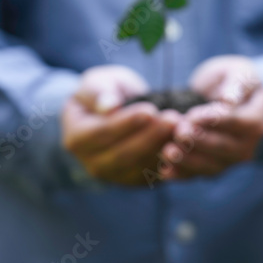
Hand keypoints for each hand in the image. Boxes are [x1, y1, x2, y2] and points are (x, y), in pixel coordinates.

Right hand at [62, 66, 178, 184]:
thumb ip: (98, 91)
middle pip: (124, 154)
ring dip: (165, 148)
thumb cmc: (106, 93)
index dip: (127, 123)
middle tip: (174, 119)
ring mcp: (115, 176)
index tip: (150, 110)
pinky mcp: (136, 180)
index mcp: (76, 139)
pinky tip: (185, 142)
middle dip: (151, 136)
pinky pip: (154, 174)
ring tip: (183, 128)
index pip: (102, 133)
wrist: (116, 114)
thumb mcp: (98, 82)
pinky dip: (172, 160)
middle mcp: (93, 163)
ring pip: (142, 166)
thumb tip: (109, 106)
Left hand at [159, 55, 262, 179]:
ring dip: (188, 161)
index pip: (237, 123)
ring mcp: (230, 160)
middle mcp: (247, 146)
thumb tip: (228, 101)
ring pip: (211, 166)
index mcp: (256, 121)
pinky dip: (180, 175)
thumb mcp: (239, 72)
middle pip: (224, 148)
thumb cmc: (232, 80)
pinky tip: (163, 171)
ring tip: (168, 152)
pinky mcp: (212, 167)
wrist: (226, 97)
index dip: (215, 121)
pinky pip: (197, 175)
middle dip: (200, 142)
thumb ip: (236, 85)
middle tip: (179, 132)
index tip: (192, 116)